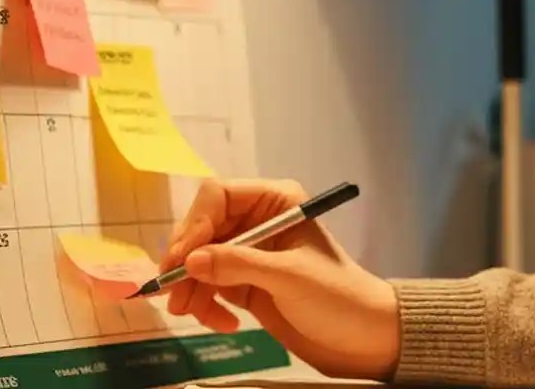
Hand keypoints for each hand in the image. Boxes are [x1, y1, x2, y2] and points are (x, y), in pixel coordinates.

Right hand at [160, 178, 398, 380]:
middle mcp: (258, 221)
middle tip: (171, 290)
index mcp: (276, 201)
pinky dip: (205, 304)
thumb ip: (238, 264)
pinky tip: (222, 322)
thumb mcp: (289, 277)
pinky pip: (209, 286)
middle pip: (202, 228)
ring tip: (188, 312)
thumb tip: (190, 261)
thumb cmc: (338, 296)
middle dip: (185, 260)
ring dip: (189, 287)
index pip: (218, 195)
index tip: (182, 258)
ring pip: (200, 260)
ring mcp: (249, 253)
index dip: (195, 223)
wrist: (363, 338)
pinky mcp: (244, 283)